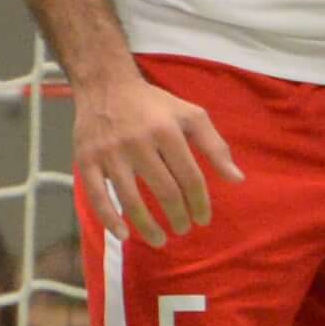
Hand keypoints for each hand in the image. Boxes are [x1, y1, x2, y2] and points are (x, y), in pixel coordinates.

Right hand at [71, 60, 244, 244]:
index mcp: (167, 130)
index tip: (203, 219)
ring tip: (160, 240)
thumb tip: (237, 180)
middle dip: (178, 217)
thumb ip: (215, 146)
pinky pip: (97, 196)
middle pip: (164, 191)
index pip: (190, 177)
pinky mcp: (87, 161)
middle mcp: (138, 142)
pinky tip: (123, 235)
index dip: (200, 203)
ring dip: (148, 226)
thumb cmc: (153, 104)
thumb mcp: (190, 115)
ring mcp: (110, 153)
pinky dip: (109, 220)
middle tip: (183, 229)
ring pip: (131, 200)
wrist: (105, 85)